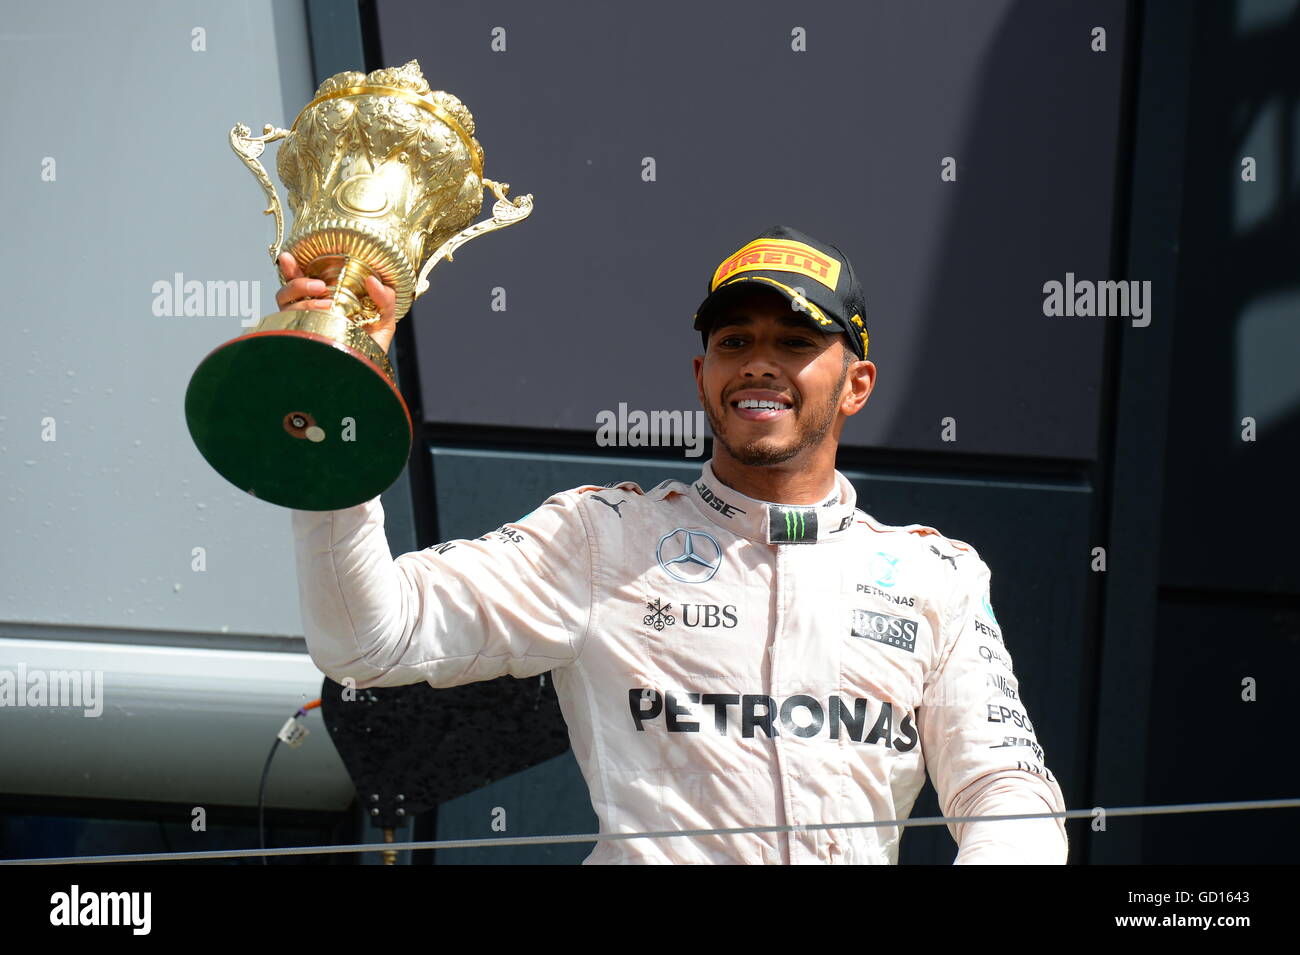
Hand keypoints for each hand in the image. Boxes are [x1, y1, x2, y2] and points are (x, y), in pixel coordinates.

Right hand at [275, 252, 398, 353]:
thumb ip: (384, 297)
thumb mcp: (384, 315)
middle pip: (286, 292)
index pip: (299, 279)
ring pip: (286, 308)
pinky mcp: (301, 340)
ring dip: (304, 302)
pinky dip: (303, 318)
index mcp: (323, 298)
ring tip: (327, 305)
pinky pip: (291, 327)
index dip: (290, 268)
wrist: (371, 367)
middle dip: (297, 283)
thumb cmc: (373, 342)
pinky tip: (322, 317)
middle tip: (319, 286)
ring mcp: (302, 326)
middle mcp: (308, 311)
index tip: (288, 258)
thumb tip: (372, 280)